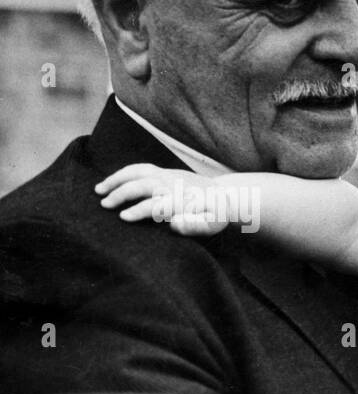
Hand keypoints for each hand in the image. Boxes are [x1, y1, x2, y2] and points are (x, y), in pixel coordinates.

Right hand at [96, 164, 237, 235]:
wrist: (224, 195)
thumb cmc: (216, 215)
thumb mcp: (213, 224)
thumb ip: (195, 225)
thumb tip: (174, 224)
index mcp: (183, 199)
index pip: (157, 204)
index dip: (140, 210)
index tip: (123, 217)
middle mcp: (172, 184)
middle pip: (143, 186)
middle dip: (122, 194)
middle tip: (104, 205)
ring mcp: (167, 175)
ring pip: (138, 173)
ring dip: (117, 179)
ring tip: (98, 190)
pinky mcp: (163, 171)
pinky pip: (140, 168)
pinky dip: (123, 172)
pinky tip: (111, 181)